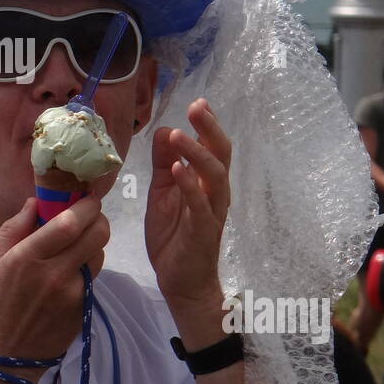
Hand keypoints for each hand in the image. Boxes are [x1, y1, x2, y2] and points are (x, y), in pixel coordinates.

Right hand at [0, 196, 109, 378]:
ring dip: (93, 244)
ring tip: (76, 246)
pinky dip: (87, 268)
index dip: (85, 206)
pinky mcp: (83, 311)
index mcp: (27, 259)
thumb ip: (12, 230)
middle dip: (98, 220)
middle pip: (97, 236)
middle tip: (89, 217)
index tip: (86, 198)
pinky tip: (70, 272)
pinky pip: (93, 279)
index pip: (70, 223)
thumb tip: (34, 203)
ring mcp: (73, 295)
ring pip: (99, 256)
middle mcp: (55, 276)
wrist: (2, 361)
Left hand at [145, 99, 230, 311]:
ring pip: (214, 176)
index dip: (207, 125)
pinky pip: (200, 204)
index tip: (198, 102)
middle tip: (197, 107)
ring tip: (181, 134)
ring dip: (198, 153)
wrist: (180, 281)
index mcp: (206, 182)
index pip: (212, 147)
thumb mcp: (162, 194)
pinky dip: (190, 185)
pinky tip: (178, 169)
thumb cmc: (173, 236)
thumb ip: (163, 164)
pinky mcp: (203, 230)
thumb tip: (166, 130)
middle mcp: (215, 193)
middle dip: (210, 129)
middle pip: (221, 155)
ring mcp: (212, 211)